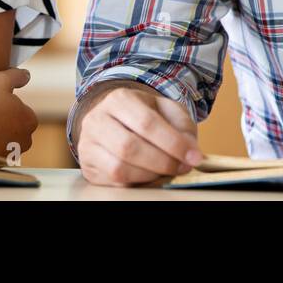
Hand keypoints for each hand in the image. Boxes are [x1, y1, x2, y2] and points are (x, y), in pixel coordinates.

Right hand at [76, 85, 202, 186]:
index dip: (173, 143)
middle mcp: (97, 119)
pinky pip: (113, 182)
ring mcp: (88, 144)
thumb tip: (190, 151)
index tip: (194, 157)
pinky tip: (150, 176)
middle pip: (130, 147)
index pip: (147, 123)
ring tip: (167, 171)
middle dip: (162, 162)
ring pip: (119, 168)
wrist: (116, 120)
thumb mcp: (166, 111)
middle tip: (182, 168)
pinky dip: (137, 183)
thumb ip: (182, 126)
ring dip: (150, 175)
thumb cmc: (145, 116)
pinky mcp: (88, 166)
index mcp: (119, 99)